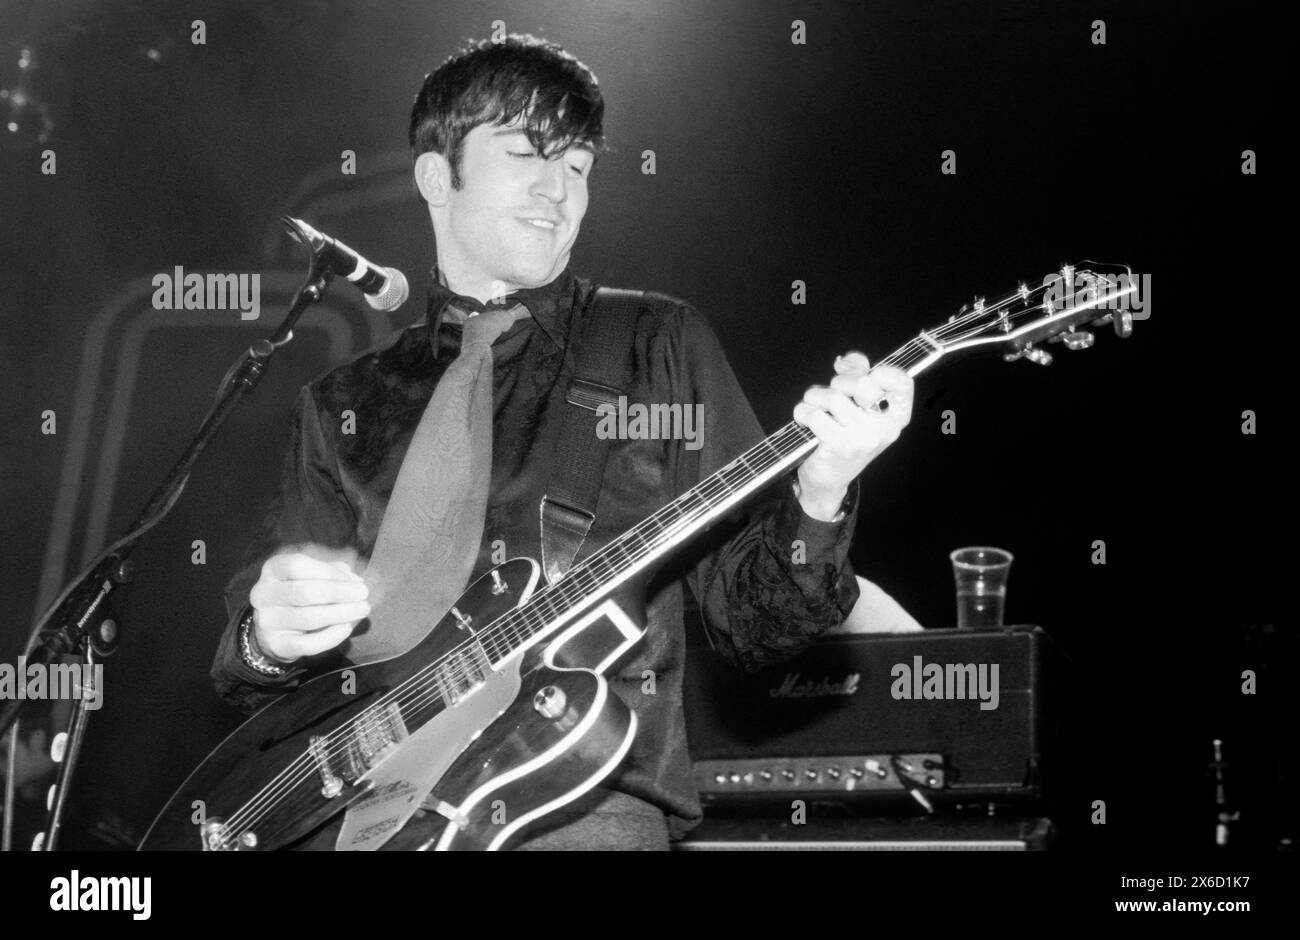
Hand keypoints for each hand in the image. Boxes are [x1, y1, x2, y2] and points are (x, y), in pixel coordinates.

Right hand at [248, 552, 370, 662]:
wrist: (275, 627)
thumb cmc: (301, 593)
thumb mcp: (313, 574)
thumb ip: (332, 572)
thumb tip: (354, 579)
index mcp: (272, 569)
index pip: (298, 565)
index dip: (330, 572)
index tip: (356, 580)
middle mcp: (263, 593)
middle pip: (304, 592)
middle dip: (339, 593)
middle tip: (364, 595)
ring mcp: (267, 621)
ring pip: (307, 618)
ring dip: (341, 613)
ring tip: (362, 609)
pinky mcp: (276, 644)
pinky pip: (307, 644)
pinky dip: (331, 636)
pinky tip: (347, 628)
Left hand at [792, 351, 913, 518]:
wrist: (829, 480)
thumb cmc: (845, 437)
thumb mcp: (859, 408)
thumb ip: (858, 376)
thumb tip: (844, 361)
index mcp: (896, 416)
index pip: (902, 382)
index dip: (882, 371)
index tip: (867, 375)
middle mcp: (884, 428)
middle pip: (861, 382)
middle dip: (838, 382)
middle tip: (831, 396)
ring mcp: (862, 438)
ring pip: (832, 397)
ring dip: (814, 397)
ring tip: (815, 409)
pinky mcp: (838, 446)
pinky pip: (813, 413)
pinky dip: (802, 412)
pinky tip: (805, 421)